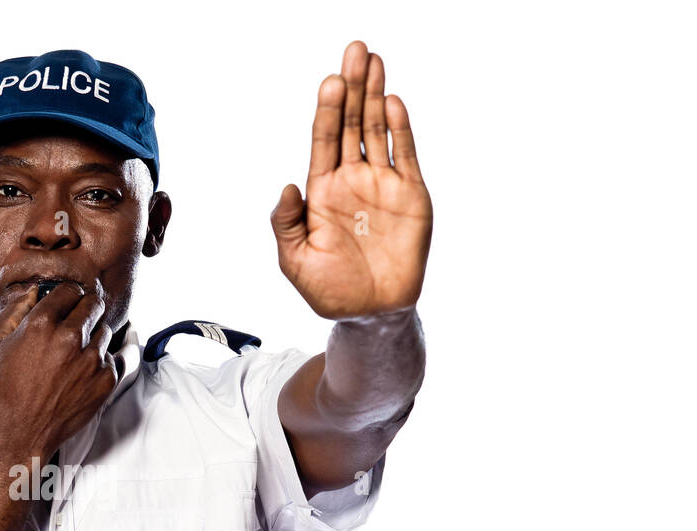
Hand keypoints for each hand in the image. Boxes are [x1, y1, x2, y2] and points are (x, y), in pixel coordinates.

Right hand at [0, 284, 116, 459]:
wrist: (20, 433)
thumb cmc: (2, 391)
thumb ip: (10, 312)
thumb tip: (32, 292)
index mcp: (41, 324)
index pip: (69, 290)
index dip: (65, 296)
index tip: (64, 304)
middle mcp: (70, 338)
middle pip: (93, 304)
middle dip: (84, 309)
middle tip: (76, 321)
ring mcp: (91, 360)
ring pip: (105, 330)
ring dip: (93, 336)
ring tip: (76, 353)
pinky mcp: (106, 380)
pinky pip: (114, 357)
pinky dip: (102, 361)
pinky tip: (84, 371)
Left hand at [270, 40, 432, 319]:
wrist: (370, 313)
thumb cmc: (329, 291)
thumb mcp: (295, 261)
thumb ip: (286, 224)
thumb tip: (286, 187)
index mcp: (322, 192)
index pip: (324, 141)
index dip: (327, 111)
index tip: (329, 81)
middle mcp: (352, 180)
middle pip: (352, 124)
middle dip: (353, 88)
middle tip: (354, 50)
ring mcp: (382, 185)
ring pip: (379, 131)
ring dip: (377, 96)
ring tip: (374, 61)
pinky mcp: (410, 195)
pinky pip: (404, 156)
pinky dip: (401, 130)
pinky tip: (394, 102)